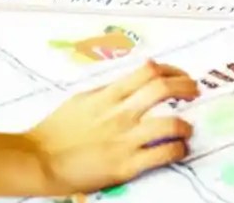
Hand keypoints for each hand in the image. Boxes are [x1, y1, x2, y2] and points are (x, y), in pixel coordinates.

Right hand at [29, 61, 197, 194]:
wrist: (40, 160)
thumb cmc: (55, 131)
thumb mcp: (81, 100)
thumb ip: (107, 92)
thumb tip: (129, 83)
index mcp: (107, 95)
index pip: (148, 71)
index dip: (170, 69)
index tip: (178, 74)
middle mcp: (119, 113)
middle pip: (163, 88)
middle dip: (185, 86)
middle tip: (193, 91)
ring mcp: (125, 139)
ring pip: (169, 122)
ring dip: (185, 124)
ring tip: (187, 128)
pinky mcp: (126, 165)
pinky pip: (163, 154)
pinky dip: (178, 149)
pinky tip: (179, 149)